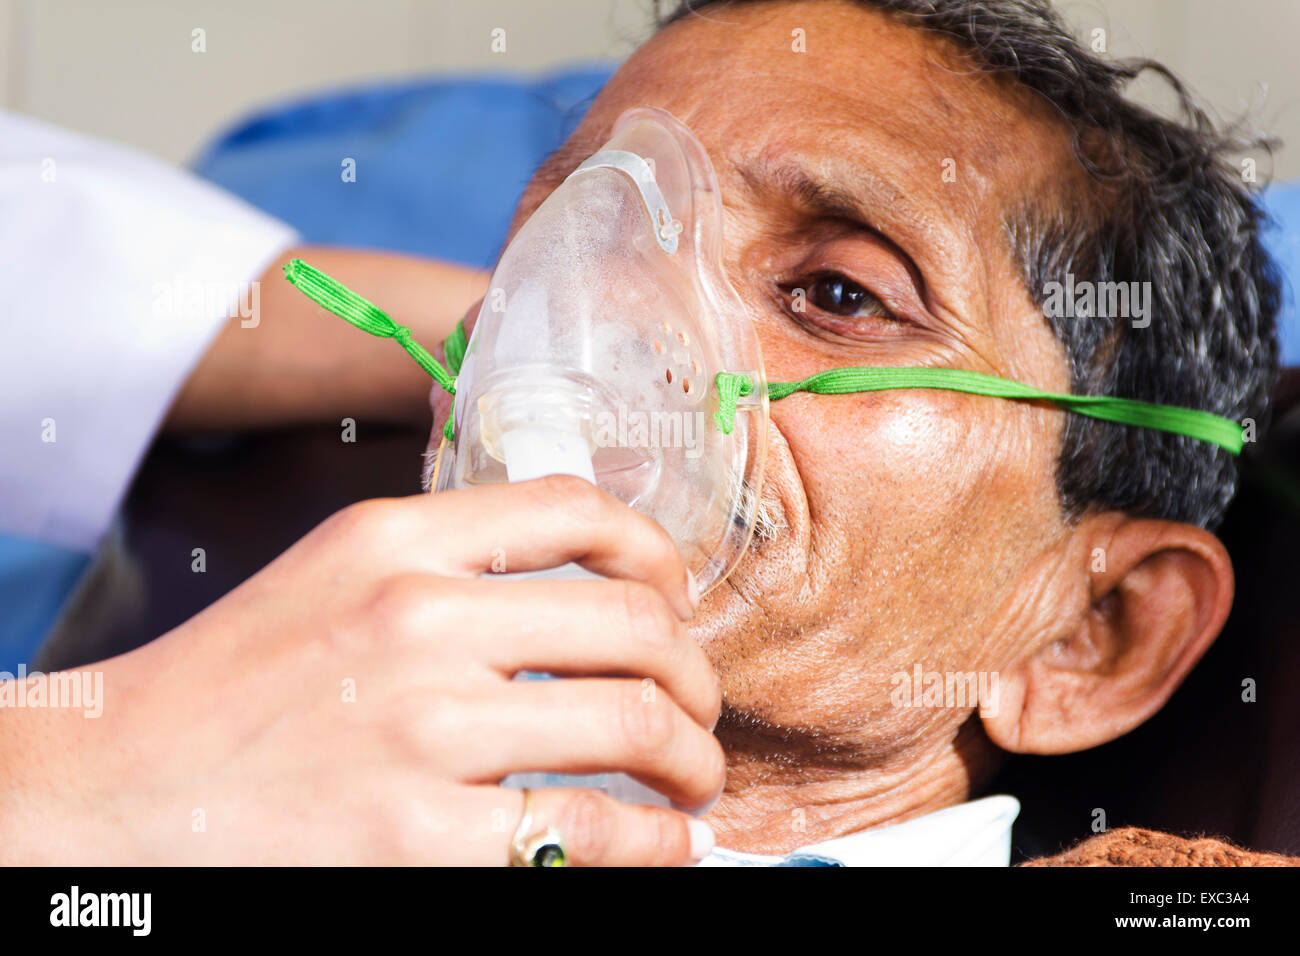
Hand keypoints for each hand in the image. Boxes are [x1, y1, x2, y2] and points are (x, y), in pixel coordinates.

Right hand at [0, 477, 722, 864]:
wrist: (110, 788)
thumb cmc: (228, 686)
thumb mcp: (330, 577)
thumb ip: (443, 564)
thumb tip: (576, 588)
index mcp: (395, 540)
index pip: (573, 510)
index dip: (657, 554)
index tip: (678, 598)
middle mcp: (418, 618)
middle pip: (632, 624)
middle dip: (695, 675)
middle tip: (700, 711)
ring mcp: (422, 728)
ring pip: (633, 724)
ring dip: (694, 758)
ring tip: (695, 782)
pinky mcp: (417, 837)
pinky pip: (588, 831)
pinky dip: (654, 842)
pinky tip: (661, 845)